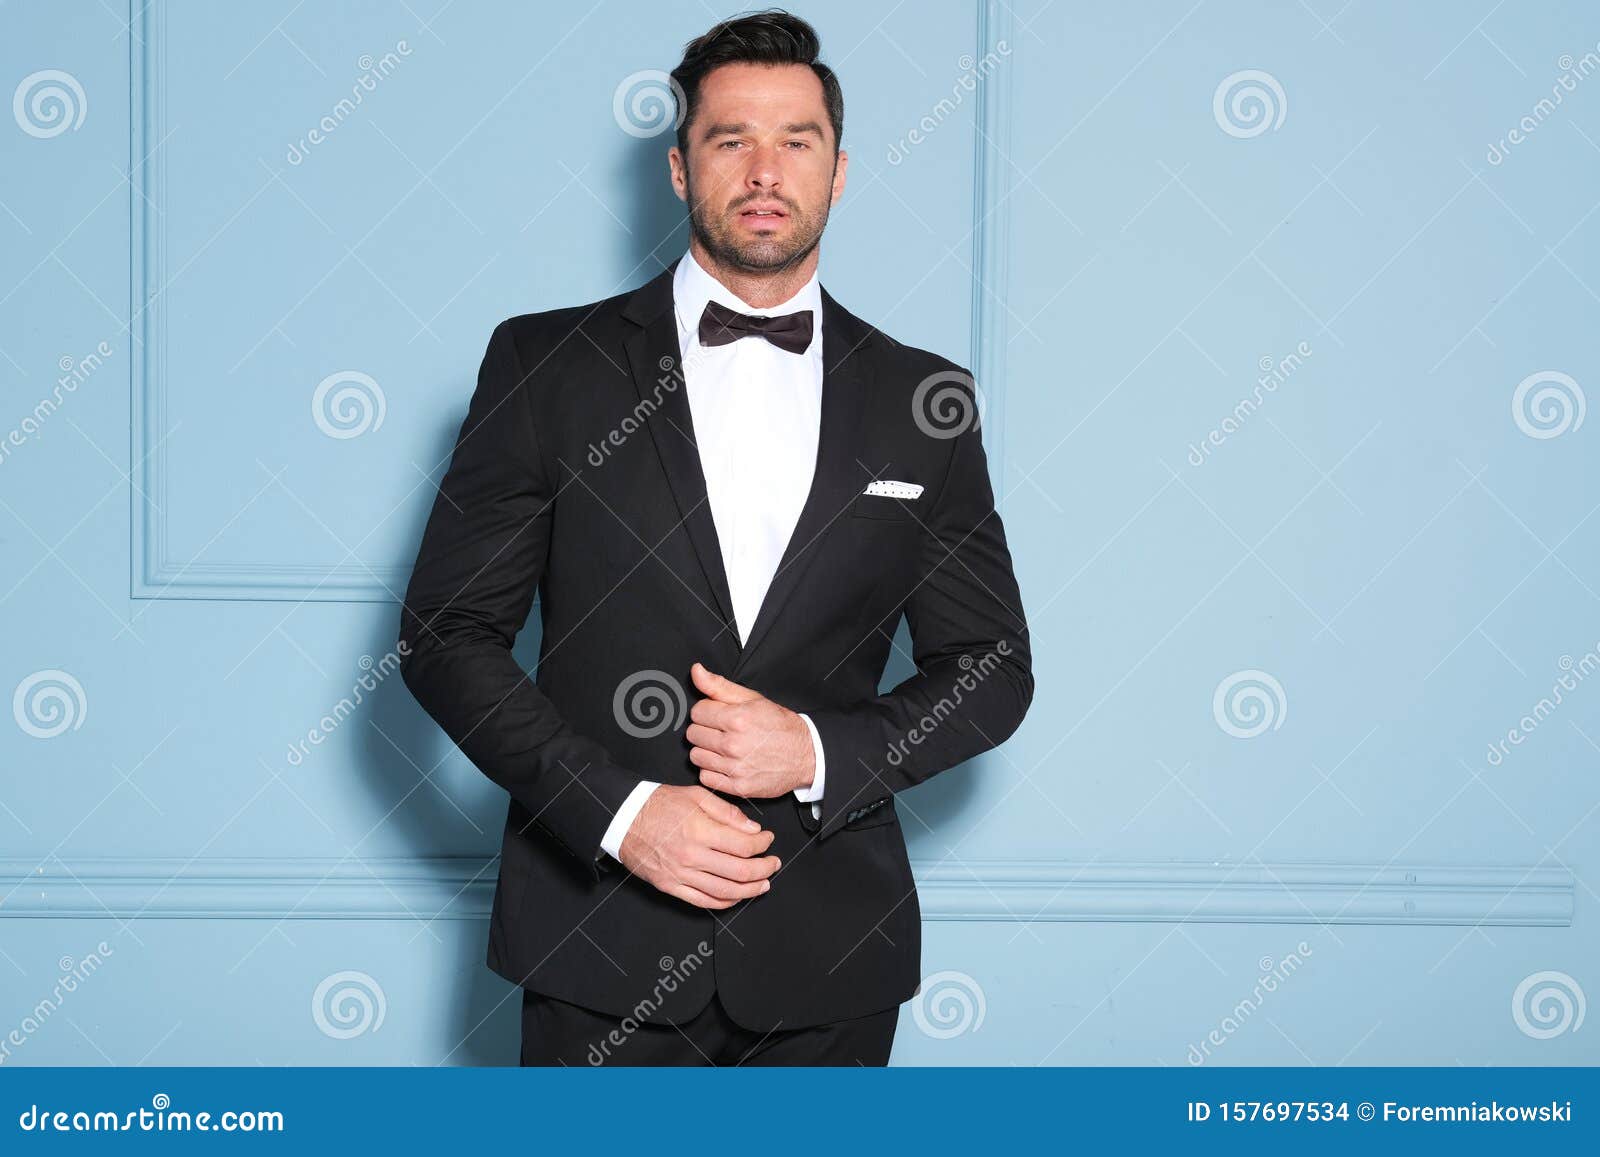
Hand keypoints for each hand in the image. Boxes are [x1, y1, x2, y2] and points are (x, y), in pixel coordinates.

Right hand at [617, 784, 780, 909]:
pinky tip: (737, 896)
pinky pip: (703, 902)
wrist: (623, 819)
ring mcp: (680, 875)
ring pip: (725, 891)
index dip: (763, 844)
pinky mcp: (670, 886)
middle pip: (740, 871)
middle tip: (773, 864)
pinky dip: (725, 902)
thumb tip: (752, 829)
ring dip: (750, 890)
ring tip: (763, 884)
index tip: (768, 839)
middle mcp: (691, 856)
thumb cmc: (657, 804)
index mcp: (699, 830)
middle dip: (764, 869)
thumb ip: (726, 812)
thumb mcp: (695, 795)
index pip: (743, 845)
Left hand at [686, 662, 815, 798]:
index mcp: (737, 719)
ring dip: (706, 750)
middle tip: (722, 730)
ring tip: (723, 747)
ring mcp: (735, 768)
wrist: (805, 754)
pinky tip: (726, 763)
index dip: (707, 711)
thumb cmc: (780, 726)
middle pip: (693, 734)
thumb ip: (719, 686)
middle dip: (705, 729)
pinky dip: (712, 770)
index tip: (717, 714)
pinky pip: (705, 777)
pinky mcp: (738, 787)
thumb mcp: (753, 698)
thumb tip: (696, 671)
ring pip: (696, 756)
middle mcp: (734, 745)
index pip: (696, 712)